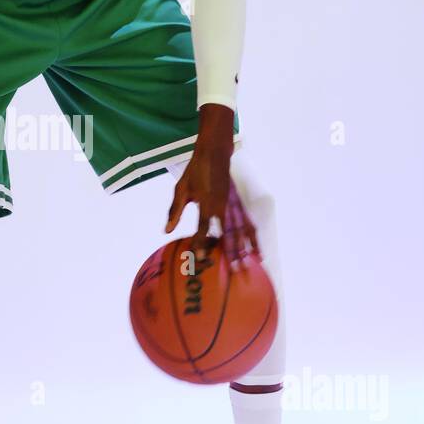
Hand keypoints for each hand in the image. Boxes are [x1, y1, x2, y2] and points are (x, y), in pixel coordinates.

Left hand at [165, 144, 260, 268]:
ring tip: (250, 265)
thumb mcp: (181, 188)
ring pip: (241, 229)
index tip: (200, 256)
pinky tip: (257, 250)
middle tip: (234, 271)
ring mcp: (233, 204)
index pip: (203, 225)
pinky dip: (252, 236)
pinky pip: (247, 222)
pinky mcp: (238, 203)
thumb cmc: (195, 171)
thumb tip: (167, 231)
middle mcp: (222, 205)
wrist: (214, 152)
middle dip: (231, 252)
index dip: (201, 241)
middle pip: (228, 232)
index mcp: (205, 201)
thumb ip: (175, 211)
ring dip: (246, 247)